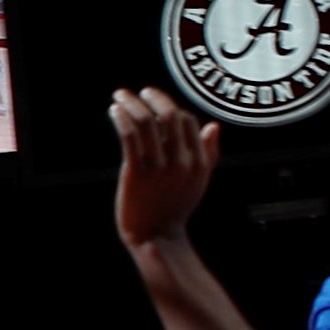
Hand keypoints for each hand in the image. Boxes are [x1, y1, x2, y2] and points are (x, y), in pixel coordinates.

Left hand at [109, 87, 220, 247]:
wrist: (156, 238)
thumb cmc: (174, 208)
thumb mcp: (199, 181)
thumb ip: (209, 153)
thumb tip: (214, 126)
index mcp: (198, 162)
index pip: (187, 121)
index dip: (170, 107)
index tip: (155, 102)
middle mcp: (181, 162)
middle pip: (170, 116)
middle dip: (153, 98)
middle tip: (140, 92)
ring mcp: (159, 167)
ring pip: (147, 122)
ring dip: (132, 103)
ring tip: (120, 95)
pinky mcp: (136, 173)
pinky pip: (130, 137)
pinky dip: (122, 118)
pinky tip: (115, 111)